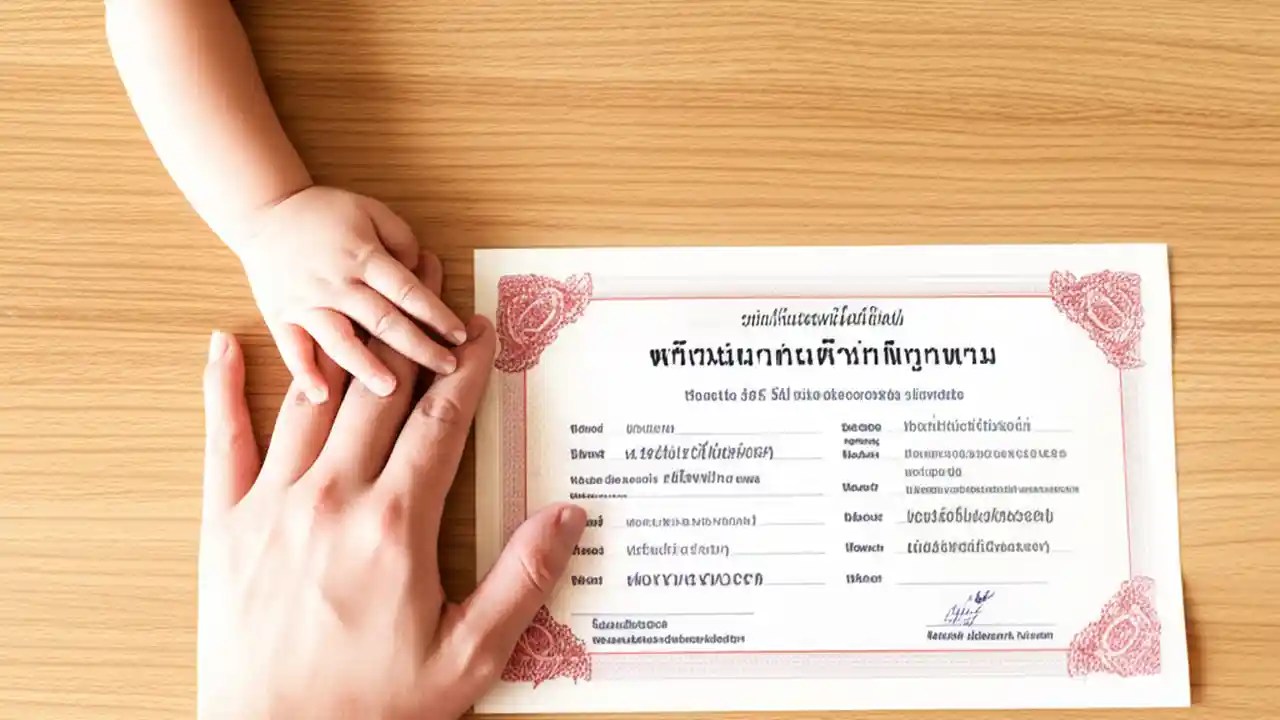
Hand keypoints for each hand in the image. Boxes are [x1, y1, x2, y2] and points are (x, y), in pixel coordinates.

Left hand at [198, 257, 585, 718]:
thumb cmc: (374, 706)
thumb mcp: (468, 656)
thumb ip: (522, 581)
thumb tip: (568, 517)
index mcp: (396, 524)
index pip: (441, 422)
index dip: (466, 371)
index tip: (480, 333)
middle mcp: (333, 498)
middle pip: (380, 396)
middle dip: (414, 346)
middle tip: (431, 307)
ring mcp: (272, 505)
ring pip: (311, 402)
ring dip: (341, 349)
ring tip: (359, 310)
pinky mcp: (225, 524)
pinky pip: (222, 439)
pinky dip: (223, 387)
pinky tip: (222, 343)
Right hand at [234, 185, 466, 401]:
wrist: (263, 213)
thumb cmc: (324, 214)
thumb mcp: (370, 210)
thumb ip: (401, 238)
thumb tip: (420, 270)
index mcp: (363, 257)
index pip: (407, 291)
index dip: (436, 314)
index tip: (460, 335)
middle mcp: (337, 284)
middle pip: (383, 321)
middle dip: (418, 348)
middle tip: (447, 367)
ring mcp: (306, 303)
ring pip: (340, 340)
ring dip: (366, 367)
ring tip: (391, 390)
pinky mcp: (280, 317)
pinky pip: (292, 349)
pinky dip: (305, 374)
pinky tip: (322, 398)